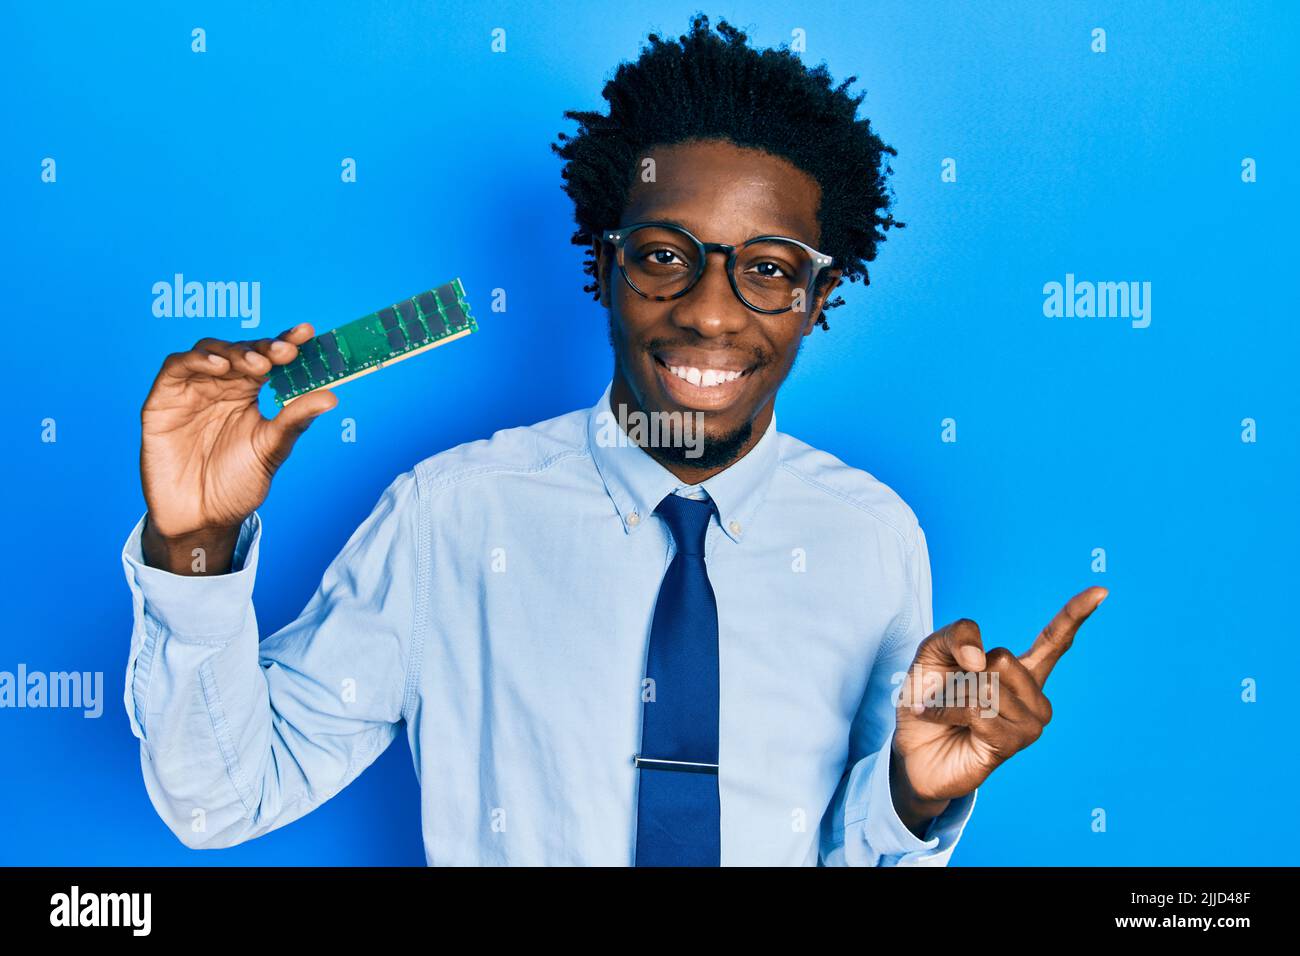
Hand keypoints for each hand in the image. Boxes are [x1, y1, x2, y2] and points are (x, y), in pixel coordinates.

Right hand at [139, 324, 336, 571]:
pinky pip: (175, 367)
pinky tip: (219, 367)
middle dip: (264, 348)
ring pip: (210, 351)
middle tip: (285, 353)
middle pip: (241, 351)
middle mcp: (221, 386)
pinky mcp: (163, 400)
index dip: (285, 341)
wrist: (201, 518)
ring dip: (234, 351)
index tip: (307, 333)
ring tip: (257, 364)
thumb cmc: (236, 484)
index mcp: (249, 393)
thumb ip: (295, 421)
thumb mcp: (271, 449)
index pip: (268, 358)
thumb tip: (332, 397)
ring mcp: (192, 390)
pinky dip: (196, 360)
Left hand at [892, 586, 1108, 804]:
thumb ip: (958, 633)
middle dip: (964, 671)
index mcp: (1021, 670)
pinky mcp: (1012, 745)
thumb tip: (981, 659)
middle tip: (951, 693)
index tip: (1101, 591)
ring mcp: (1028, 724)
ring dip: (952, 694)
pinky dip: (945, 709)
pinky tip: (936, 718)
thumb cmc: (929, 698)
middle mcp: (1034, 696)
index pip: (1054, 640)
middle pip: (1003, 658)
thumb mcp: (935, 651)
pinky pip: (977, 711)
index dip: (1075, 614)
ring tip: (946, 709)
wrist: (911, 749)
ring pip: (989, 686)